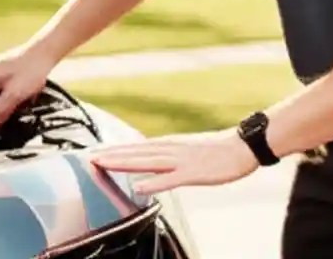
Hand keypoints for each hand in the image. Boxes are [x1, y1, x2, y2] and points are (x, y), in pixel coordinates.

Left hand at [87, 128, 259, 194]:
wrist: (243, 145)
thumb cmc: (218, 150)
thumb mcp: (188, 149)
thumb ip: (169, 153)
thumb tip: (153, 155)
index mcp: (170, 145)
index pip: (137, 147)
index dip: (115, 150)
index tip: (95, 153)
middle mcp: (171, 149)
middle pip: (136, 153)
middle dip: (112, 155)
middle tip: (89, 158)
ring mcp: (181, 161)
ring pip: (147, 162)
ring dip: (124, 163)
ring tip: (103, 164)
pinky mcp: (194, 173)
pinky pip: (171, 179)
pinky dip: (154, 183)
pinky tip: (139, 187)